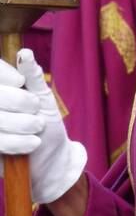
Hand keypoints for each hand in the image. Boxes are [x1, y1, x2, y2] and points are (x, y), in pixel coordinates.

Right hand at [0, 51, 86, 204]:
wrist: (50, 161)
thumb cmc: (46, 125)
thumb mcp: (43, 98)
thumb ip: (32, 77)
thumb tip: (24, 54)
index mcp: (2, 90)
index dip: (3, 74)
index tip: (19, 82)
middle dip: (18, 101)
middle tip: (36, 109)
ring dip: (21, 123)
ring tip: (37, 128)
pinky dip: (16, 142)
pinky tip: (32, 143)